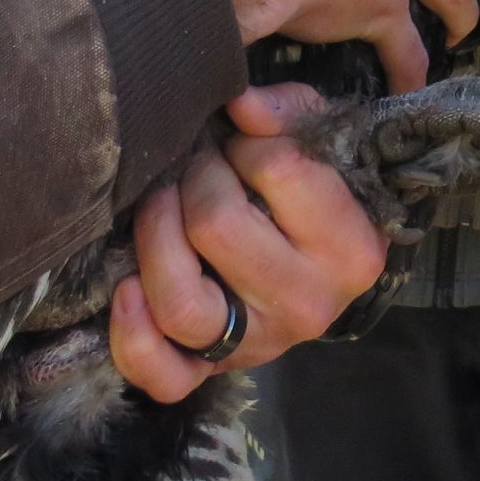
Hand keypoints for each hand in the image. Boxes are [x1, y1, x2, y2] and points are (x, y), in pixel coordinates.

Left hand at [111, 83, 387, 398]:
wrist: (322, 265)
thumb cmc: (319, 191)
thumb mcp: (321, 143)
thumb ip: (289, 112)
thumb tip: (240, 104)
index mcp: (352, 248)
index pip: (277, 167)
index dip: (248, 142)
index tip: (248, 148)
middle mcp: (310, 305)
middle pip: (215, 226)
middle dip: (198, 180)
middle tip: (205, 171)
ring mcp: (260, 344)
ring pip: (180, 302)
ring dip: (156, 238)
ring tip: (162, 209)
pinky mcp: (215, 371)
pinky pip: (163, 376)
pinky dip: (133, 336)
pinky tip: (127, 288)